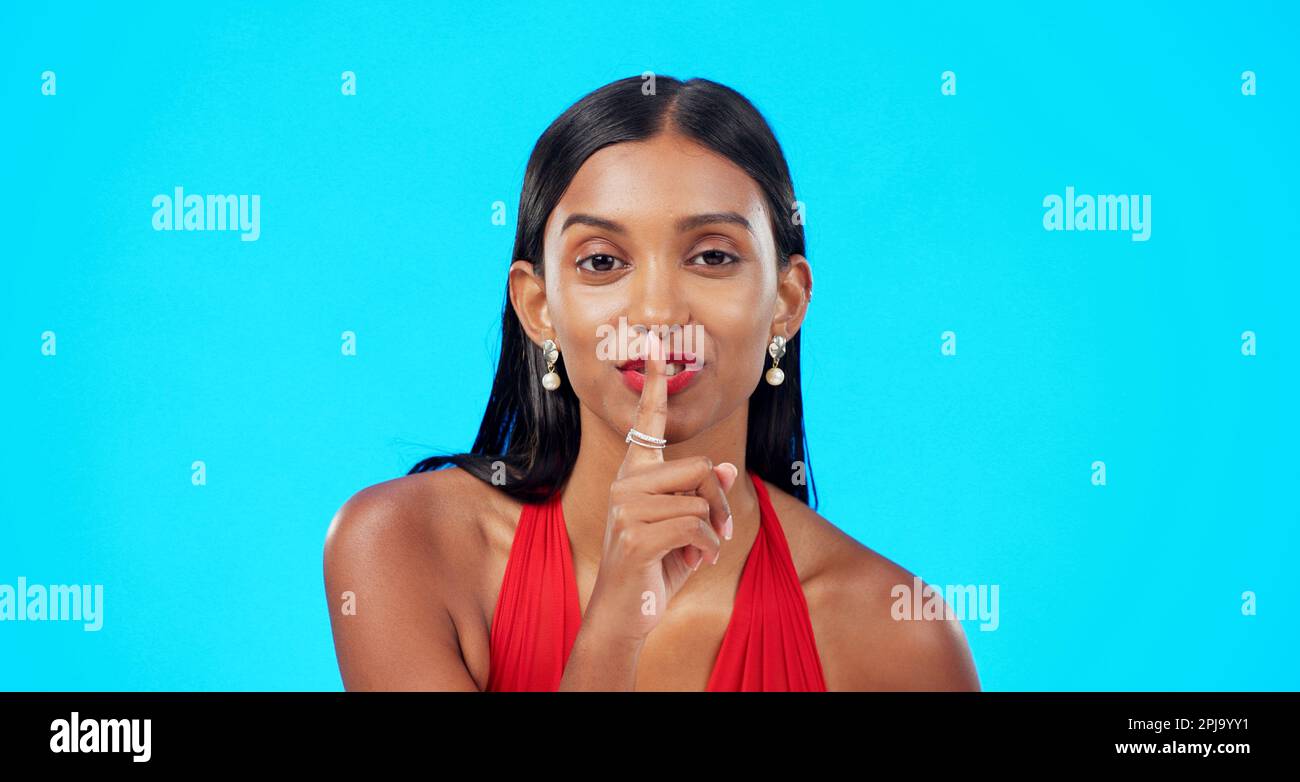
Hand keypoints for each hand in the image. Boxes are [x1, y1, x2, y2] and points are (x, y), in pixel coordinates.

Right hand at [582, 329, 738, 643]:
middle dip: (720, 502)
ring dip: (714, 533)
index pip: (646, 426)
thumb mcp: (687, 530)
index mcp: (633, 478)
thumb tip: (728, 467)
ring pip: (701, 501)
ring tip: (700, 553)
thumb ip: (703, 498)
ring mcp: (626, 509)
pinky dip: (709, 549)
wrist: (624, 615)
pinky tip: (696, 563)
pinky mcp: (635, 534)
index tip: (655, 349)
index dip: (654, 387)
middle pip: (702, 467)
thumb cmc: (655, 570)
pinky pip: (697, 527)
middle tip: (721, 531)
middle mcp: (625, 485)